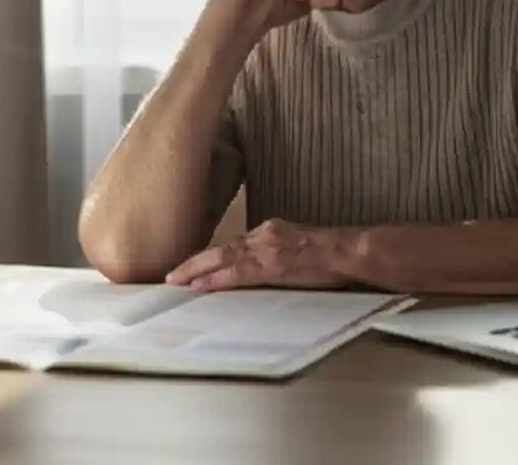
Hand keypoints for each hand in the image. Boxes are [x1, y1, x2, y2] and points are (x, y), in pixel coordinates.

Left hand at [165, 219, 352, 291]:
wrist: (345, 251)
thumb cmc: (329, 254)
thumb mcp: (297, 245)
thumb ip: (276, 252)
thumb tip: (262, 267)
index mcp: (269, 231)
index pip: (233, 245)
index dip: (211, 257)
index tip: (194, 267)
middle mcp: (262, 235)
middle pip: (221, 248)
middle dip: (194, 262)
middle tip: (171, 275)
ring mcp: (264, 249)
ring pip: (221, 257)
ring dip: (196, 270)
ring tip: (176, 280)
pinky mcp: (269, 265)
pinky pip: (235, 272)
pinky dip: (215, 278)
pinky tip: (199, 285)